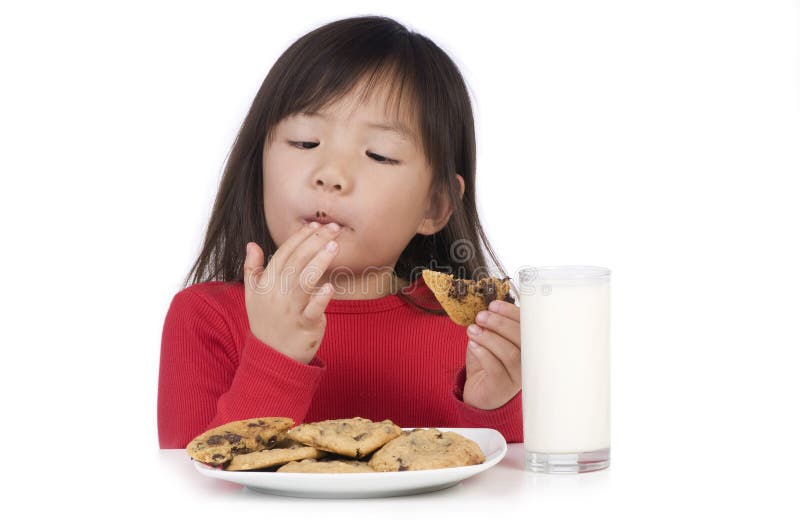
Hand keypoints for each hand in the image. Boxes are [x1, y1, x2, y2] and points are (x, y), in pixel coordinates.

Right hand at [243, 222, 342, 363]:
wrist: (273, 356)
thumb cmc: (266, 321)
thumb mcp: (253, 295)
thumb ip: (252, 269)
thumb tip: (252, 244)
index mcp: (266, 284)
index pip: (284, 254)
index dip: (300, 237)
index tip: (315, 225)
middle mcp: (278, 294)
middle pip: (297, 261)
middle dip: (316, 241)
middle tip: (333, 227)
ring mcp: (291, 310)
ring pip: (306, 280)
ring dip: (321, 261)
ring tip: (335, 245)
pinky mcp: (305, 325)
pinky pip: (314, 309)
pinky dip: (321, 298)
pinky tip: (330, 286)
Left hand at [462, 300, 521, 409]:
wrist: (479, 393)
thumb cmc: (487, 363)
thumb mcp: (490, 341)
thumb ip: (492, 327)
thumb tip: (487, 309)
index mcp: (528, 347)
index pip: (527, 327)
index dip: (511, 313)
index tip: (493, 304)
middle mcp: (528, 362)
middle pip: (522, 339)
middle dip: (499, 324)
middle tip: (481, 316)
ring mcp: (517, 377)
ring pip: (510, 354)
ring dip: (489, 338)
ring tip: (472, 329)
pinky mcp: (502, 387)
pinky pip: (496, 368)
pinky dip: (483, 353)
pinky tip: (472, 344)